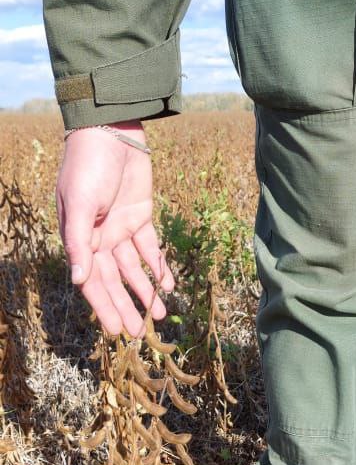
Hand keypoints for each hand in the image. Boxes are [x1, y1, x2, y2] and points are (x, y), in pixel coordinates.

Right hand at [56, 120, 174, 336]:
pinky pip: (151, 248)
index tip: (114, 331)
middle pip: (114, 281)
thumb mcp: (80, 205)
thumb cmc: (87, 167)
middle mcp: (99, 239)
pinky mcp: (141, 216)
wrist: (111, 131)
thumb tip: (77, 280)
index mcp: (80, 239)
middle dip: (125, 306)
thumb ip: (79, 244)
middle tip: (137, 333)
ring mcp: (121, 229)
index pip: (92, 281)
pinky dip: (159, 266)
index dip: (103, 306)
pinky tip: (169, 286)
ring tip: (159, 315)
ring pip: (134, 269)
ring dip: (145, 291)